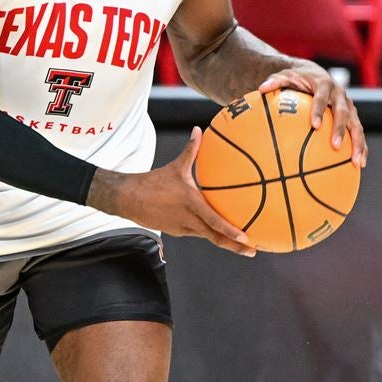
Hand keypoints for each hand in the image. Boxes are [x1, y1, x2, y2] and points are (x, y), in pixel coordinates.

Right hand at [92, 128, 255, 256]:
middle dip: (235, 247)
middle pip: (216, 238)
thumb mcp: (175, 166)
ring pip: (207, 235)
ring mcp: (182, 228)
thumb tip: (198, 130)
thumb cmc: (152, 182)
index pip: (215, 222)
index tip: (247, 237)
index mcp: (191, 204)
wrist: (128, 199)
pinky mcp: (177, 231)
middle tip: (253, 252)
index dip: (231, 232)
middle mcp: (189, 220)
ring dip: (224, 241)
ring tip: (242, 245)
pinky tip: (216, 230)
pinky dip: (208, 232)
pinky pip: (196, 231)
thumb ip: (191, 150)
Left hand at [259, 65, 367, 166]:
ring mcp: (350, 107)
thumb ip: (275, 81)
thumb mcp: (286, 76)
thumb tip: (261, 89)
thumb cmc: (298, 79)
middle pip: (344, 113)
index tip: (314, 125)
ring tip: (356, 161)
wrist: (316, 74)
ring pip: (357, 125)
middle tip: (335, 146)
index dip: (319, 110)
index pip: (322, 97)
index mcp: (325, 84)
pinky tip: (359, 165)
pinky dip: (362, 148)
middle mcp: (341, 95)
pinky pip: (359, 134)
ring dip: (358, 143)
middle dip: (341, 129)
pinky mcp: (353, 118)